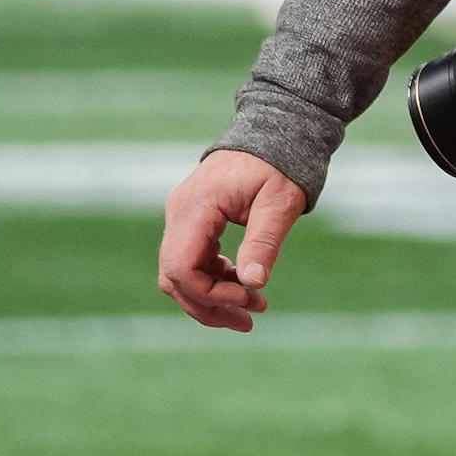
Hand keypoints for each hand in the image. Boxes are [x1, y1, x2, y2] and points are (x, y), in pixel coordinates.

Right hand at [157, 150, 309, 331]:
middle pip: (174, 277)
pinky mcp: (194, 222)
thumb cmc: (279, 164)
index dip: (210, 294)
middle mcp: (179, 214)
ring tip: (253, 309)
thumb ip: (264, 242)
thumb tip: (254, 284)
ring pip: (180, 273)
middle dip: (209, 305)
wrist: (273, 132)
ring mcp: (183, 218)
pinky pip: (192, 260)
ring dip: (211, 297)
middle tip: (249, 322)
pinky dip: (214, 279)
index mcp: (194, 209)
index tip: (250, 297)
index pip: (180, 267)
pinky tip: (245, 285)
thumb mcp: (280, 203)